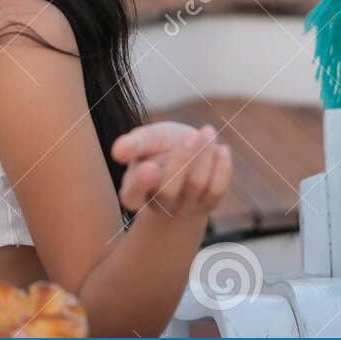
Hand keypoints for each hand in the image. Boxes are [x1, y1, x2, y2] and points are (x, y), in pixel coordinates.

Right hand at [113, 122, 231, 217]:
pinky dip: (222, 169)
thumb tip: (118, 152)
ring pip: (196, 186)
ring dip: (204, 156)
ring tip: (207, 131)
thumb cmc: (158, 146)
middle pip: (169, 190)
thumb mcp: (145, 140)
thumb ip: (134, 144)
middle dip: (181, 161)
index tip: (150, 166)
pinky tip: (222, 149)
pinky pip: (216, 190)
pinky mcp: (207, 204)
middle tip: (190, 135)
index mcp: (134, 192)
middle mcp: (159, 205)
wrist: (185, 152)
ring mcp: (184, 207)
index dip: (141, 184)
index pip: (132, 195)